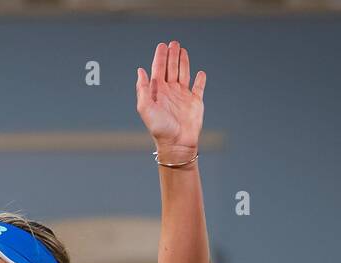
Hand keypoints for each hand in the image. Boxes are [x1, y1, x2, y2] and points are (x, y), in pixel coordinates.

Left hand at [136, 40, 205, 155]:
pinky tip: (200, 73)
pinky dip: (200, 80)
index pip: (158, 70)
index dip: (160, 57)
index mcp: (158, 92)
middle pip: (171, 69)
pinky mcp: (195, 102)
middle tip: (173, 43)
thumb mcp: (145, 108)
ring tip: (182, 50)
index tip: (162, 45)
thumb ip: (142, 89)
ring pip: (183, 74)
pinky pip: (199, 88)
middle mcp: (170, 92)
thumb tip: (140, 70)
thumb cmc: (159, 128)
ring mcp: (183, 96)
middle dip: (171, 56)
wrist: (176, 143)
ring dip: (183, 62)